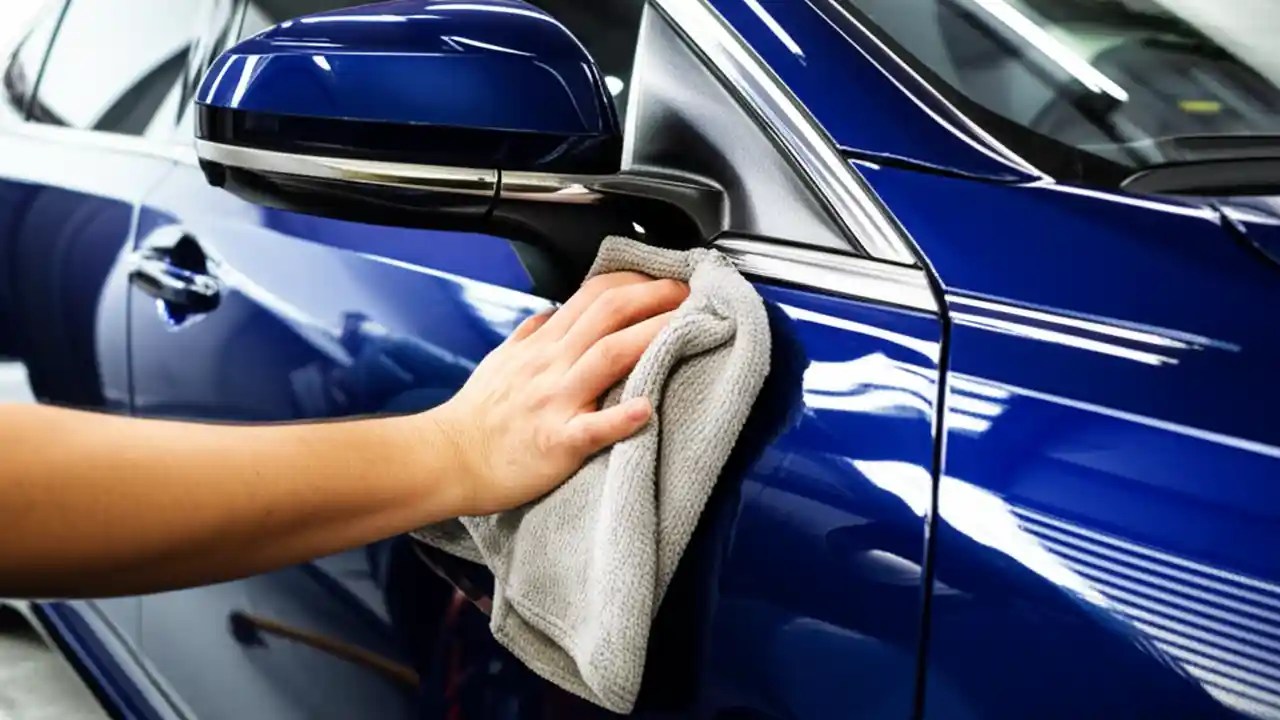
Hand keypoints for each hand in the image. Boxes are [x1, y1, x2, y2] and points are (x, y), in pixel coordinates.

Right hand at [436, 272, 688, 515]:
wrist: (448, 458)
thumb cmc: (477, 416)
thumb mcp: (500, 361)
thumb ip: (530, 334)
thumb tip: (552, 312)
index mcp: (543, 346)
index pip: (592, 296)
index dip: (632, 282)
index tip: (661, 281)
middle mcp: (552, 366)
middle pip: (608, 315)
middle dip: (654, 298)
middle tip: (691, 295)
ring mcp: (555, 402)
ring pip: (608, 357)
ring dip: (652, 338)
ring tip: (689, 329)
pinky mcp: (557, 442)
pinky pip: (593, 428)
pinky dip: (621, 418)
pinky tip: (648, 410)